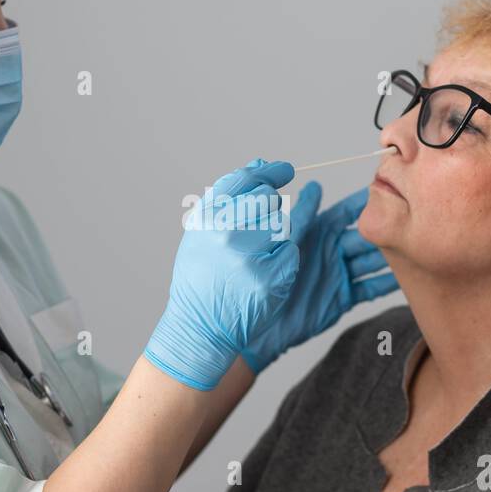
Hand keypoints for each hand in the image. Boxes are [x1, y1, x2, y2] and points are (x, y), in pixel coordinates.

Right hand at [144, 159, 300, 390]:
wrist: (199, 327)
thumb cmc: (201, 276)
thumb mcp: (201, 233)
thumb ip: (228, 198)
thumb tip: (260, 165)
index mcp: (207, 218)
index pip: (246, 180)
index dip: (269, 172)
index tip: (285, 170)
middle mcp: (226, 234)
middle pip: (269, 200)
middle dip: (271, 209)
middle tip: (260, 227)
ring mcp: (250, 258)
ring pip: (283, 225)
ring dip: (277, 235)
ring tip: (258, 252)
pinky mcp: (271, 280)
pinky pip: (290, 252)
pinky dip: (283, 258)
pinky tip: (265, 271)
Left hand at [240, 183, 397, 373]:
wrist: (254, 325)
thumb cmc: (257, 281)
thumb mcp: (280, 243)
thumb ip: (300, 217)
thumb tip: (314, 186)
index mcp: (316, 231)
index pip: (350, 212)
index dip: (370, 204)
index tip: (393, 192)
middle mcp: (332, 248)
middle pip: (369, 235)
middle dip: (389, 229)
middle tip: (412, 222)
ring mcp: (339, 272)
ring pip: (374, 260)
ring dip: (395, 256)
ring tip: (419, 250)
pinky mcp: (343, 297)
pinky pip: (371, 288)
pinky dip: (389, 285)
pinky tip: (412, 281)